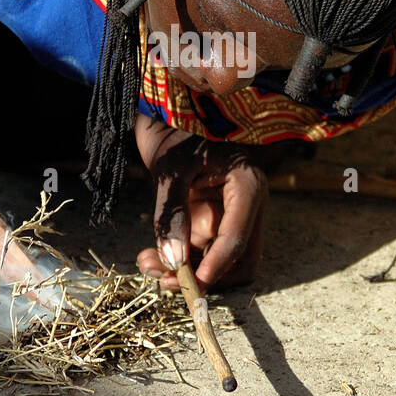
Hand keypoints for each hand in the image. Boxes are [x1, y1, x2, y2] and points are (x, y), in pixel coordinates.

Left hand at [134, 114, 267, 291]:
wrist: (166, 110)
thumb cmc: (177, 127)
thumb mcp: (173, 166)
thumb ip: (172, 212)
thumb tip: (173, 261)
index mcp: (247, 187)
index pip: (238, 239)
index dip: (216, 267)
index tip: (190, 284)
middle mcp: (242, 207)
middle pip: (237, 260)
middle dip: (203, 276)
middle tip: (165, 281)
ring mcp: (224, 215)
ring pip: (214, 261)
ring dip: (185, 272)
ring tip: (147, 265)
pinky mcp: (205, 219)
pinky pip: (196, 252)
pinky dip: (175, 260)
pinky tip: (149, 257)